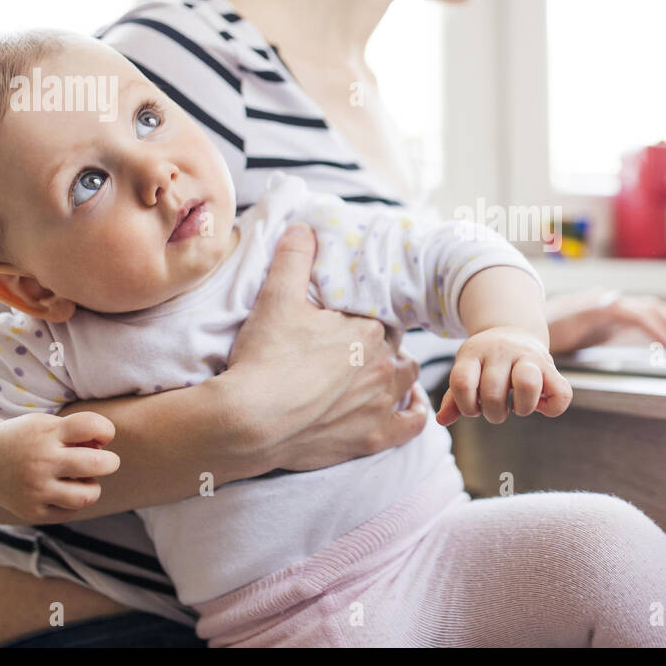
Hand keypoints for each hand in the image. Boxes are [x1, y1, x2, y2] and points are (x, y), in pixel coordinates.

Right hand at [0, 411, 118, 522]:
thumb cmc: (27, 440)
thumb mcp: (46, 425)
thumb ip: (77, 432)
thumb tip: (104, 449)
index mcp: (47, 434)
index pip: (91, 426)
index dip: (106, 430)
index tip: (102, 436)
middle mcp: (41, 462)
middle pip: (97, 463)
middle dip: (110, 462)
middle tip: (105, 462)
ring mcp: (35, 490)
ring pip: (86, 496)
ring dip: (92, 487)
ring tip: (82, 480)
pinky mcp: (32, 512)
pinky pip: (70, 512)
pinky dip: (73, 503)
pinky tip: (64, 491)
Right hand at [219, 223, 427, 471]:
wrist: (252, 420)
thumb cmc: (264, 358)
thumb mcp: (275, 298)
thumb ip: (294, 258)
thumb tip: (304, 227)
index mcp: (367, 328)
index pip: (380, 315)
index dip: (365, 318)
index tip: (348, 323)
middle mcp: (384, 363)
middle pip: (394, 345)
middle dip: (379, 344)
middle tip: (353, 348)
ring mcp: (382, 402)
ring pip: (407, 377)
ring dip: (398, 373)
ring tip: (380, 371)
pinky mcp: (375, 437)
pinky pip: (412, 423)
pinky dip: (414, 413)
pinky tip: (408, 406)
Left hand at [436, 326, 572, 425]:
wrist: (515, 330)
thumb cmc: (486, 361)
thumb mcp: (467, 370)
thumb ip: (455, 396)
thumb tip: (442, 420)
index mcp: (474, 352)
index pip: (462, 382)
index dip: (466, 406)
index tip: (474, 408)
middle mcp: (501, 351)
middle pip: (493, 391)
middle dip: (493, 413)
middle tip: (497, 409)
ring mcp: (528, 357)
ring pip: (528, 385)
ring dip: (521, 407)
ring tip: (518, 407)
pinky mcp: (550, 367)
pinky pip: (561, 394)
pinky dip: (550, 408)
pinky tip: (539, 404)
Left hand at [545, 287, 665, 353]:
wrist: (535, 324)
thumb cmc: (549, 326)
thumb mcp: (565, 321)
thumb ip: (588, 309)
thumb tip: (615, 296)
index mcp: (604, 305)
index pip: (641, 313)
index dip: (660, 329)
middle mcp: (612, 302)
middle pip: (652, 307)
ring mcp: (614, 308)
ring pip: (651, 310)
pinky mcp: (613, 318)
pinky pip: (642, 318)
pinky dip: (659, 326)